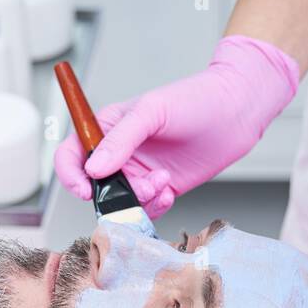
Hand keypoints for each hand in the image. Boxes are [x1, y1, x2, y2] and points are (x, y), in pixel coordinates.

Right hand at [53, 35, 299, 217]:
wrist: (236, 112)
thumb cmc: (195, 98)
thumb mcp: (152, 111)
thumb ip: (120, 140)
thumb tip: (93, 169)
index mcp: (108, 128)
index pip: (71, 154)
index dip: (71, 175)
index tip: (87, 189)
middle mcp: (120, 153)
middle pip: (96, 187)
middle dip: (116, 194)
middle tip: (144, 186)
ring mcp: (139, 172)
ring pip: (122, 202)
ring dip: (139, 201)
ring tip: (163, 183)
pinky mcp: (160, 187)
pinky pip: (145, 208)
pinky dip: (155, 206)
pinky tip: (170, 189)